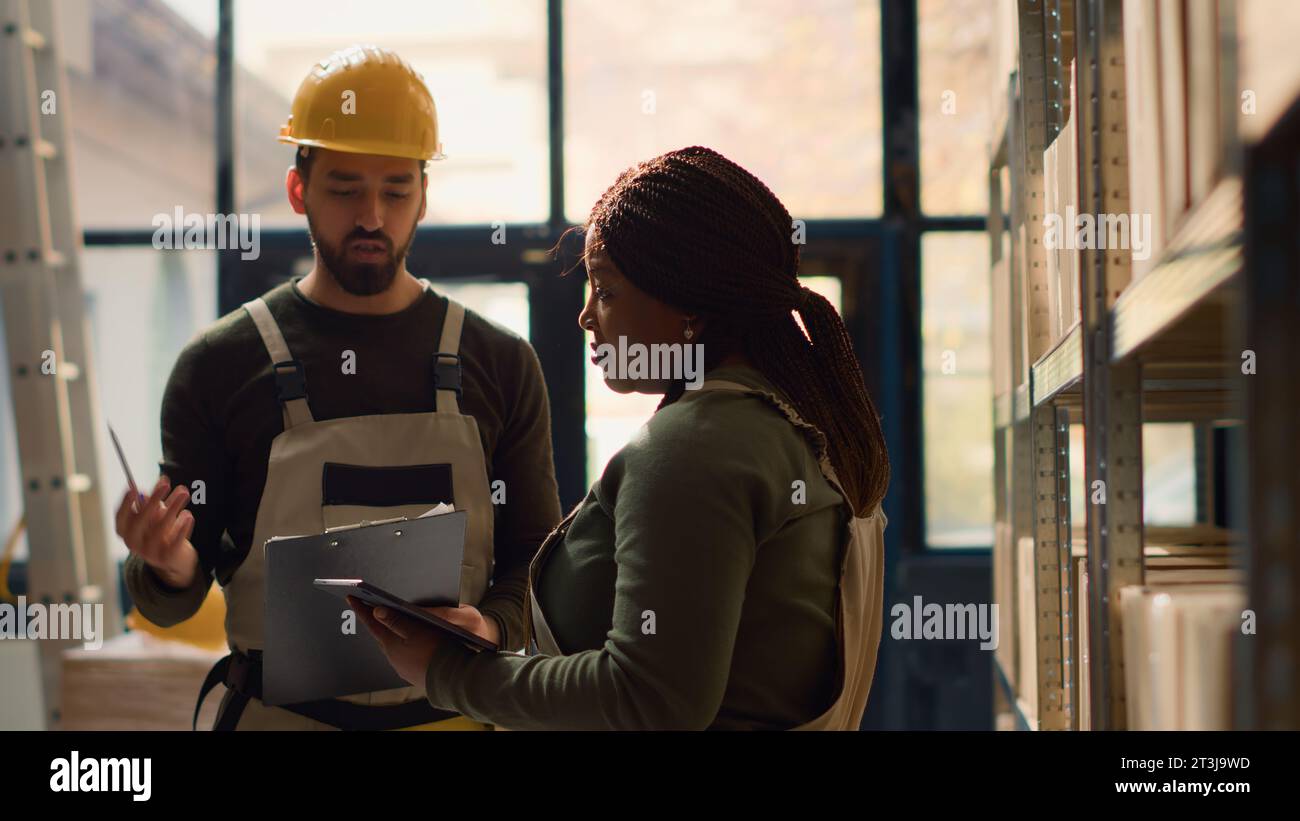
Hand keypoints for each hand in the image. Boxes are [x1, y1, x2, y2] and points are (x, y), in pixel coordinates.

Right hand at [115, 475, 197, 588]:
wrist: (175, 561)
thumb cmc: (163, 532)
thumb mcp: (157, 516)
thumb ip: (157, 501)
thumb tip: (160, 481)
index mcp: (126, 533)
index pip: (121, 518)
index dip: (125, 503)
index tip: (134, 487)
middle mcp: (134, 544)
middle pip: (139, 522)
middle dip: (151, 501)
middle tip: (165, 484)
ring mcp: (149, 553)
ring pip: (160, 528)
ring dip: (172, 508)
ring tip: (184, 493)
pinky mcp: (167, 558)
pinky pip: (175, 541)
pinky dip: (182, 527)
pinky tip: (188, 515)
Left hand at [351, 601, 500, 687]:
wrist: (454, 680)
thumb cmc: (437, 651)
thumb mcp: (417, 630)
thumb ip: (396, 621)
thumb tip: (377, 611)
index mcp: (392, 646)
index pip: (373, 624)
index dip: (362, 610)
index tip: (351, 597)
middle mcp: (394, 659)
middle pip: (381, 636)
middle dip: (375, 622)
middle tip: (369, 609)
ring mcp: (403, 668)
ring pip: (392, 647)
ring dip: (390, 635)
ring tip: (392, 624)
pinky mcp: (414, 674)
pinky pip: (403, 657)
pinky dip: (402, 647)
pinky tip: (410, 643)